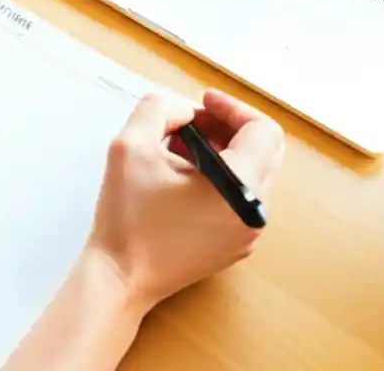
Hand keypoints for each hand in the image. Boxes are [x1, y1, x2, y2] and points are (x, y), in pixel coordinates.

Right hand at [87, 90, 283, 310]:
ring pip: (253, 173)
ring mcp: (246, 232)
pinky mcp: (234, 243)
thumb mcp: (130, 146)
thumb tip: (181, 109)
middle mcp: (253, 212)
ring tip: (179, 149)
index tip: (203, 102)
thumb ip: (157, 109)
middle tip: (192, 122)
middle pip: (264, 150)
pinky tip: (181, 176)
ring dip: (222, 151)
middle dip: (228, 127)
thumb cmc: (126, 223)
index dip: (232, 107)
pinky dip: (219, 177)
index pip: (262, 130)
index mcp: (239, 187)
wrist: (119, 280)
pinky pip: (241, 197)